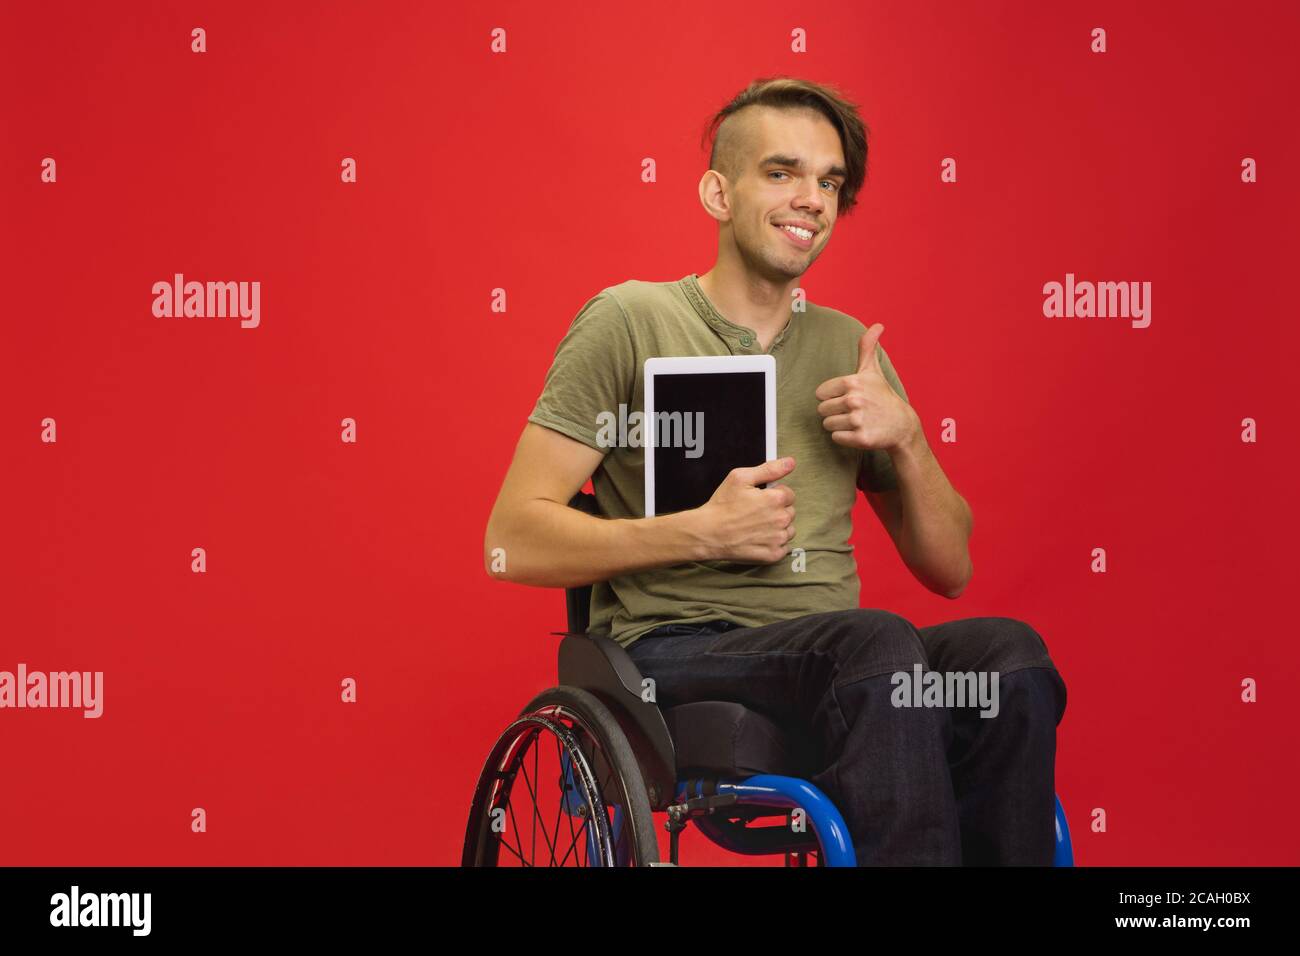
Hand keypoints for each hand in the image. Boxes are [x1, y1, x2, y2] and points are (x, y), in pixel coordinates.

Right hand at [695, 457, 796, 562]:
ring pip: (789, 530)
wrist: (708, 533)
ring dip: (778, 527)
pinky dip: (774, 543)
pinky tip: (759, 538)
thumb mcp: (740, 478)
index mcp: (775, 499)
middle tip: (755, 512)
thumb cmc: (722, 506)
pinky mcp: (773, 555)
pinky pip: (783, 547)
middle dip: (777, 510)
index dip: (774, 494)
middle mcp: (781, 519)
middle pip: (790, 512)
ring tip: (757, 526)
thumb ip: (769, 469)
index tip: (760, 499)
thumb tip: (790, 462)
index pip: (789, 494)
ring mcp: (778, 539)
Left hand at [815, 323, 917, 452]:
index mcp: (852, 382)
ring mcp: (858, 420)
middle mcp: (854, 400)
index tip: (846, 398)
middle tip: (852, 412)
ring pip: (828, 425)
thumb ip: (867, 348)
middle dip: (834, 413)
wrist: (902, 425)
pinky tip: (859, 432)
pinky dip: (845, 438)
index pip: (820, 394)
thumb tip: (877, 325)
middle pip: (822, 411)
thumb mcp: (873, 371)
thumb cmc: (882, 396)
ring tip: (856, 422)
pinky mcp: (860, 438)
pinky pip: (836, 438)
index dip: (831, 397)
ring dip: (839, 426)